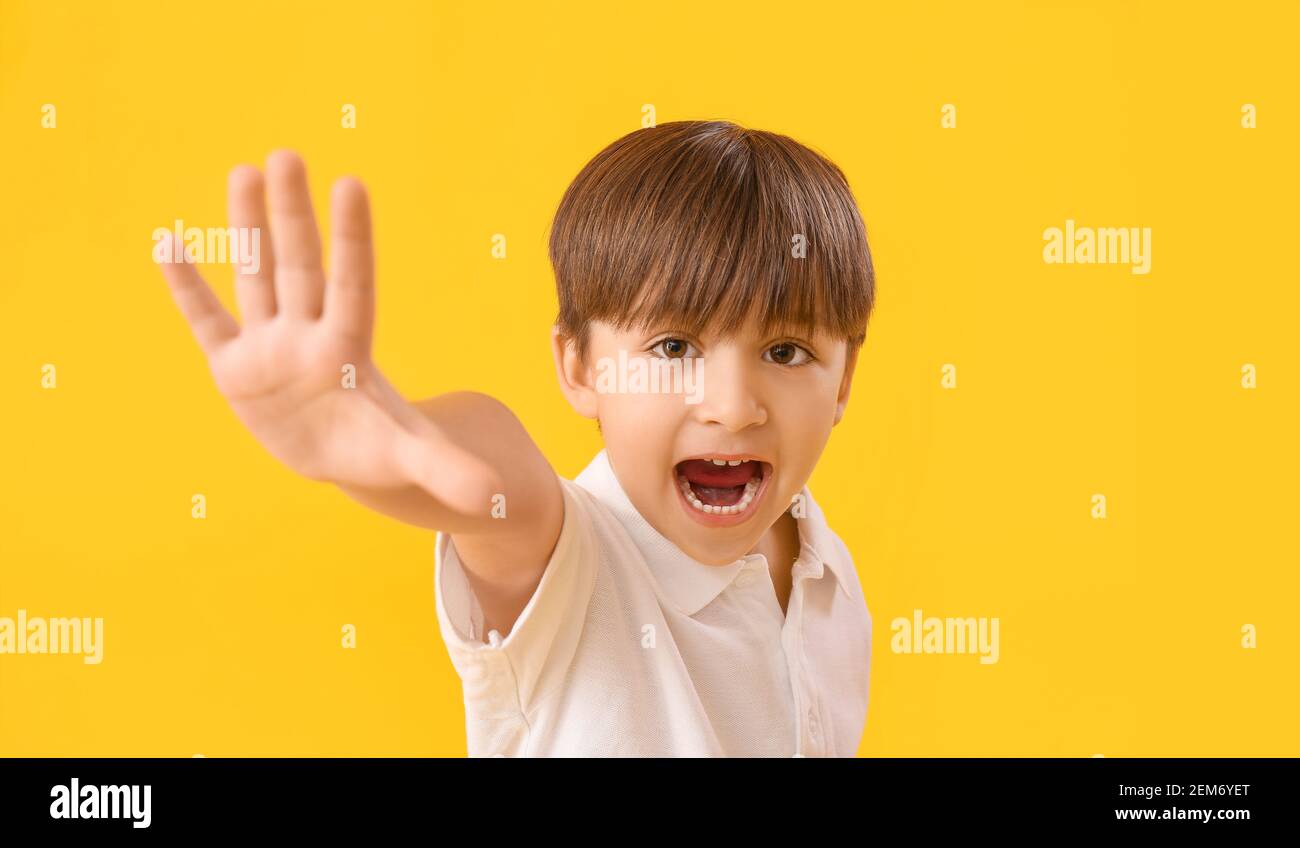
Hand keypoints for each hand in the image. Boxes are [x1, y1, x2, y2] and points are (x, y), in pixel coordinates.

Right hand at [158, 151, 496, 511]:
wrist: (338, 455)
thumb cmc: (377, 445)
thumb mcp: (409, 457)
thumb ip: (447, 469)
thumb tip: (494, 496)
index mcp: (350, 347)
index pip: (352, 285)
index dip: (351, 240)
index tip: (351, 185)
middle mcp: (309, 333)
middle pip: (299, 267)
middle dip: (292, 216)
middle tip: (287, 155)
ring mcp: (269, 345)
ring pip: (256, 277)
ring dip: (246, 229)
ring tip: (243, 171)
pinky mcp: (234, 366)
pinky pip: (207, 320)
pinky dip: (187, 288)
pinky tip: (169, 242)